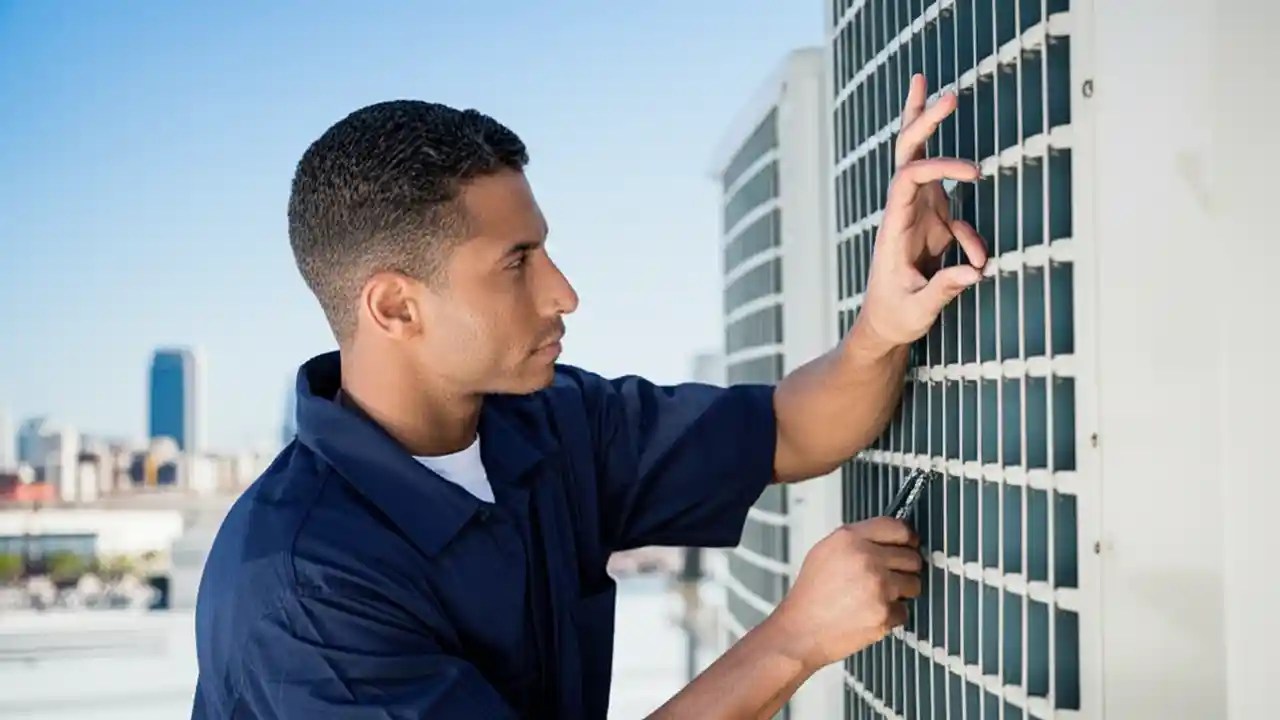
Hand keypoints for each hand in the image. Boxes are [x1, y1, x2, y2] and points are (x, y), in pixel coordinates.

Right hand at [771, 517, 922, 670]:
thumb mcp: (825, 552)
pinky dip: (892, 616)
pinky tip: (870, 614)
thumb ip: (857, 540)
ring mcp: (878, 586)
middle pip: (912, 557)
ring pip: (914, 584)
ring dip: (902, 592)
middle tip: (889, 577)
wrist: (800, 631)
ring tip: (876, 597)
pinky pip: (904, 611)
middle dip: (905, 568)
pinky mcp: (884, 613)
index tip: (910, 544)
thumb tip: (887, 540)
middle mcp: (866, 558)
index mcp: (849, 538)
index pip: (898, 527)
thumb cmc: (810, 595)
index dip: (908, 537)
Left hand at [855, 73, 988, 349]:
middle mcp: (903, 213)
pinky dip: (972, 234)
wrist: (883, 329)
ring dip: (928, 129)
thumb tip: (976, 270)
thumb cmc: (895, 318)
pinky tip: (979, 264)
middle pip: (907, 156)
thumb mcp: (918, 310)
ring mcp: (917, 217)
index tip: (974, 172)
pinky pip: (956, 215)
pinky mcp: (932, 227)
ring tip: (939, 91)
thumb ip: (944, 288)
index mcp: (893, 227)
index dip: (939, 166)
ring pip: (921, 164)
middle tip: (946, 93)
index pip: (908, 179)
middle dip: (923, 122)